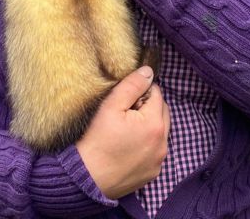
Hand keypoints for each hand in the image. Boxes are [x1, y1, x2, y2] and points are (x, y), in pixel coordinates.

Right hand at [75, 66, 169, 199]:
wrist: (86, 177)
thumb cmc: (96, 141)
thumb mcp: (110, 106)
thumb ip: (131, 85)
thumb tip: (148, 72)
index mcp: (155, 123)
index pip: (156, 94)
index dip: (141, 92)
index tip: (125, 100)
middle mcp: (163, 142)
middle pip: (162, 112)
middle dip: (148, 107)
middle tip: (125, 113)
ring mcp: (159, 160)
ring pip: (161, 132)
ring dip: (149, 126)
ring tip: (126, 130)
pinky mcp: (153, 172)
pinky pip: (155, 151)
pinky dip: (147, 145)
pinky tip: (128, 147)